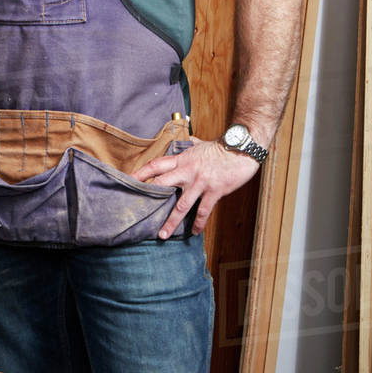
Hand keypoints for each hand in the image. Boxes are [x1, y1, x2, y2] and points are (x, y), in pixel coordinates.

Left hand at [132, 137, 259, 239]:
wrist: (241, 148)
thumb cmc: (222, 146)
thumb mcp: (203, 144)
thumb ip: (193, 143)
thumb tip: (189, 138)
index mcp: (183, 159)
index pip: (157, 165)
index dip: (142, 172)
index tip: (129, 180)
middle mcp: (188, 171)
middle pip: (162, 185)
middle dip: (148, 198)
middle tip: (135, 210)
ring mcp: (200, 182)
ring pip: (181, 205)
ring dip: (171, 221)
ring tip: (162, 234)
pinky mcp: (214, 191)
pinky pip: (203, 211)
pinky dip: (198, 223)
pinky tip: (194, 232)